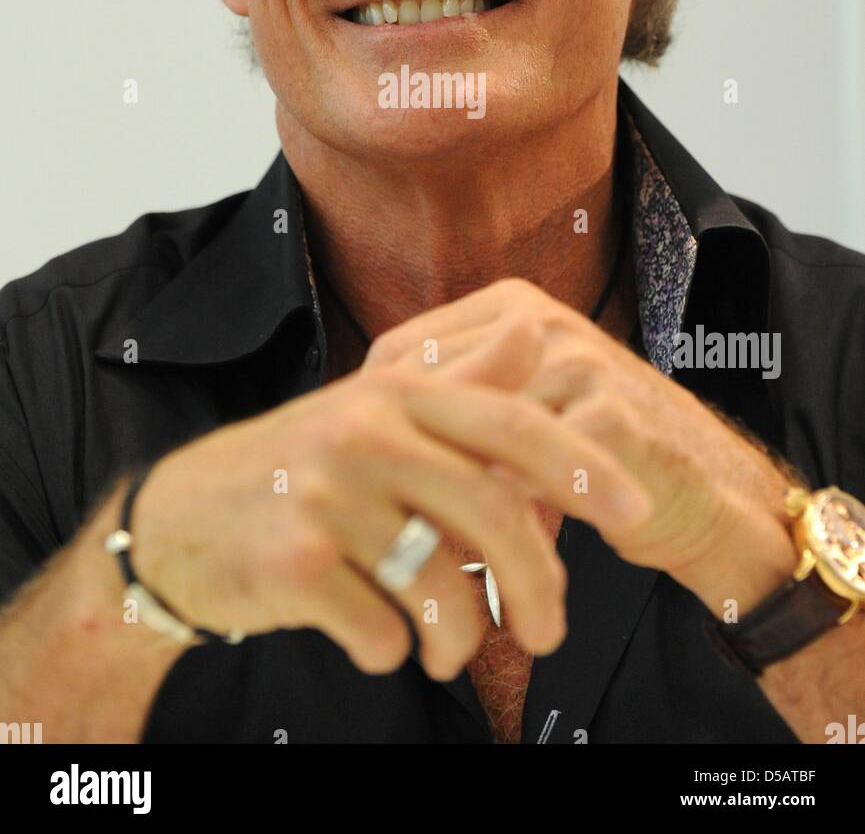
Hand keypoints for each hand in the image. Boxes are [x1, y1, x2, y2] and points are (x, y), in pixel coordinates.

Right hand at [129, 353, 631, 679]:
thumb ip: (459, 385)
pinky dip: (392, 652)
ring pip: (444, 586)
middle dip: (539, 583)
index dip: (583, 467)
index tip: (636, 510)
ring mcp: (327, 496)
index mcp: (395, 391)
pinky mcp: (295, 564)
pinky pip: (383, 632)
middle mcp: (366, 432)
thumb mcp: (374, 413)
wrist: (175, 520)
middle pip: (493, 514)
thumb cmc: (296, 469)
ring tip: (446, 648)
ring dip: (461, 638)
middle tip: (549, 630)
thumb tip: (534, 335)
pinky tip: (373, 637)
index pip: (512, 424)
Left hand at [360, 278, 798, 616]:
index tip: (366, 472)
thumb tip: (359, 422)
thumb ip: (462, 395)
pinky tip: (479, 563)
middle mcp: (541, 323)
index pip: (402, 351)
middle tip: (381, 519)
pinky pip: (520, 479)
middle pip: (425, 389)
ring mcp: (578, 365)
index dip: (373, 417)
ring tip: (417, 550)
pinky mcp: (607, 423)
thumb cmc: (602, 452)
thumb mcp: (528, 403)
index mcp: (512, 306)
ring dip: (437, 497)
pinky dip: (491, 525)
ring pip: (466, 437)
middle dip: (401, 458)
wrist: (711, 493)